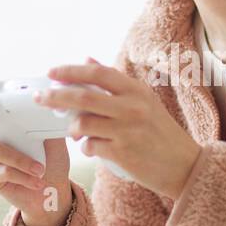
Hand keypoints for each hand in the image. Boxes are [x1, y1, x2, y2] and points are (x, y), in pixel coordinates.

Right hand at [0, 69, 72, 221]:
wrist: (53, 189)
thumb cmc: (50, 158)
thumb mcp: (52, 136)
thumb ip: (47, 120)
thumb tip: (53, 104)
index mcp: (2, 119)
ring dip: (20, 158)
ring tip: (40, 168)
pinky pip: (2, 170)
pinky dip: (23, 175)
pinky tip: (36, 180)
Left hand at [38, 57, 201, 199]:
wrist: (184, 166)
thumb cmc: (161, 133)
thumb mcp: (143, 101)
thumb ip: (114, 82)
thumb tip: (87, 59)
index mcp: (136, 91)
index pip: (98, 73)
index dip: (71, 71)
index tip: (52, 72)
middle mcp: (132, 107)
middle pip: (83, 96)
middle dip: (56, 96)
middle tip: (41, 98)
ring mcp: (127, 130)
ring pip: (83, 123)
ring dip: (72, 128)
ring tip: (76, 132)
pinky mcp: (122, 153)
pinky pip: (90, 146)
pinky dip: (86, 147)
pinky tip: (93, 148)